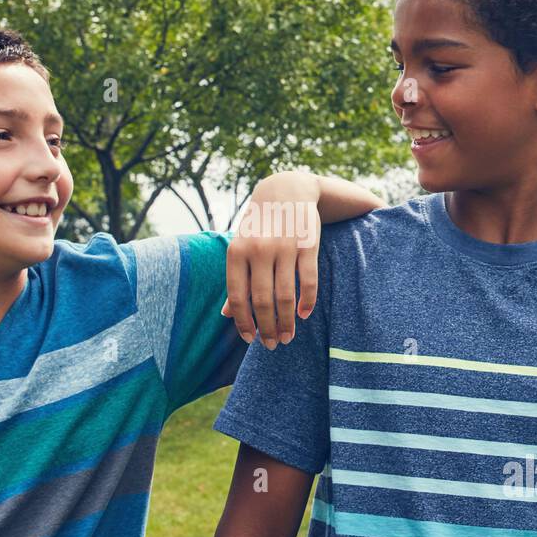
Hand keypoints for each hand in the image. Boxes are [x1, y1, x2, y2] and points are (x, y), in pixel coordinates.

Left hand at [222, 172, 321, 349]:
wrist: (286, 192)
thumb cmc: (259, 226)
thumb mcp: (241, 247)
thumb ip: (236, 280)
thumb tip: (227, 315)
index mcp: (237, 252)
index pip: (237, 296)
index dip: (243, 322)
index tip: (249, 340)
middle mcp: (259, 250)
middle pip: (262, 300)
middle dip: (267, 327)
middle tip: (272, 344)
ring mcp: (284, 247)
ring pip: (285, 295)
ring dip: (287, 321)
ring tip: (287, 337)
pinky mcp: (308, 246)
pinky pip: (309, 281)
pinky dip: (307, 302)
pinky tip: (303, 315)